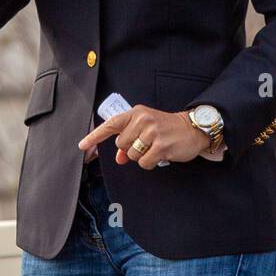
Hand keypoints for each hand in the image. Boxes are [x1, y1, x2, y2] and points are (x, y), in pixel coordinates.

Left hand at [78, 107, 210, 169]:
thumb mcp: (146, 129)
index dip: (95, 136)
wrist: (192, 128)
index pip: (111, 125)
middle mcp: (143, 120)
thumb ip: (130, 141)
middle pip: (121, 145)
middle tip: (147, 143)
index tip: (82, 145)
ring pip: (132, 155)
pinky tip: (161, 154)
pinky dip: (150, 163)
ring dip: (142, 156)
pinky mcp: (161, 146)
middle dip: (131, 148)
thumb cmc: (167, 128)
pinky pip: (144, 163)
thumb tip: (120, 158)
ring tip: (155, 147)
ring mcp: (152, 133)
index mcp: (136, 113)